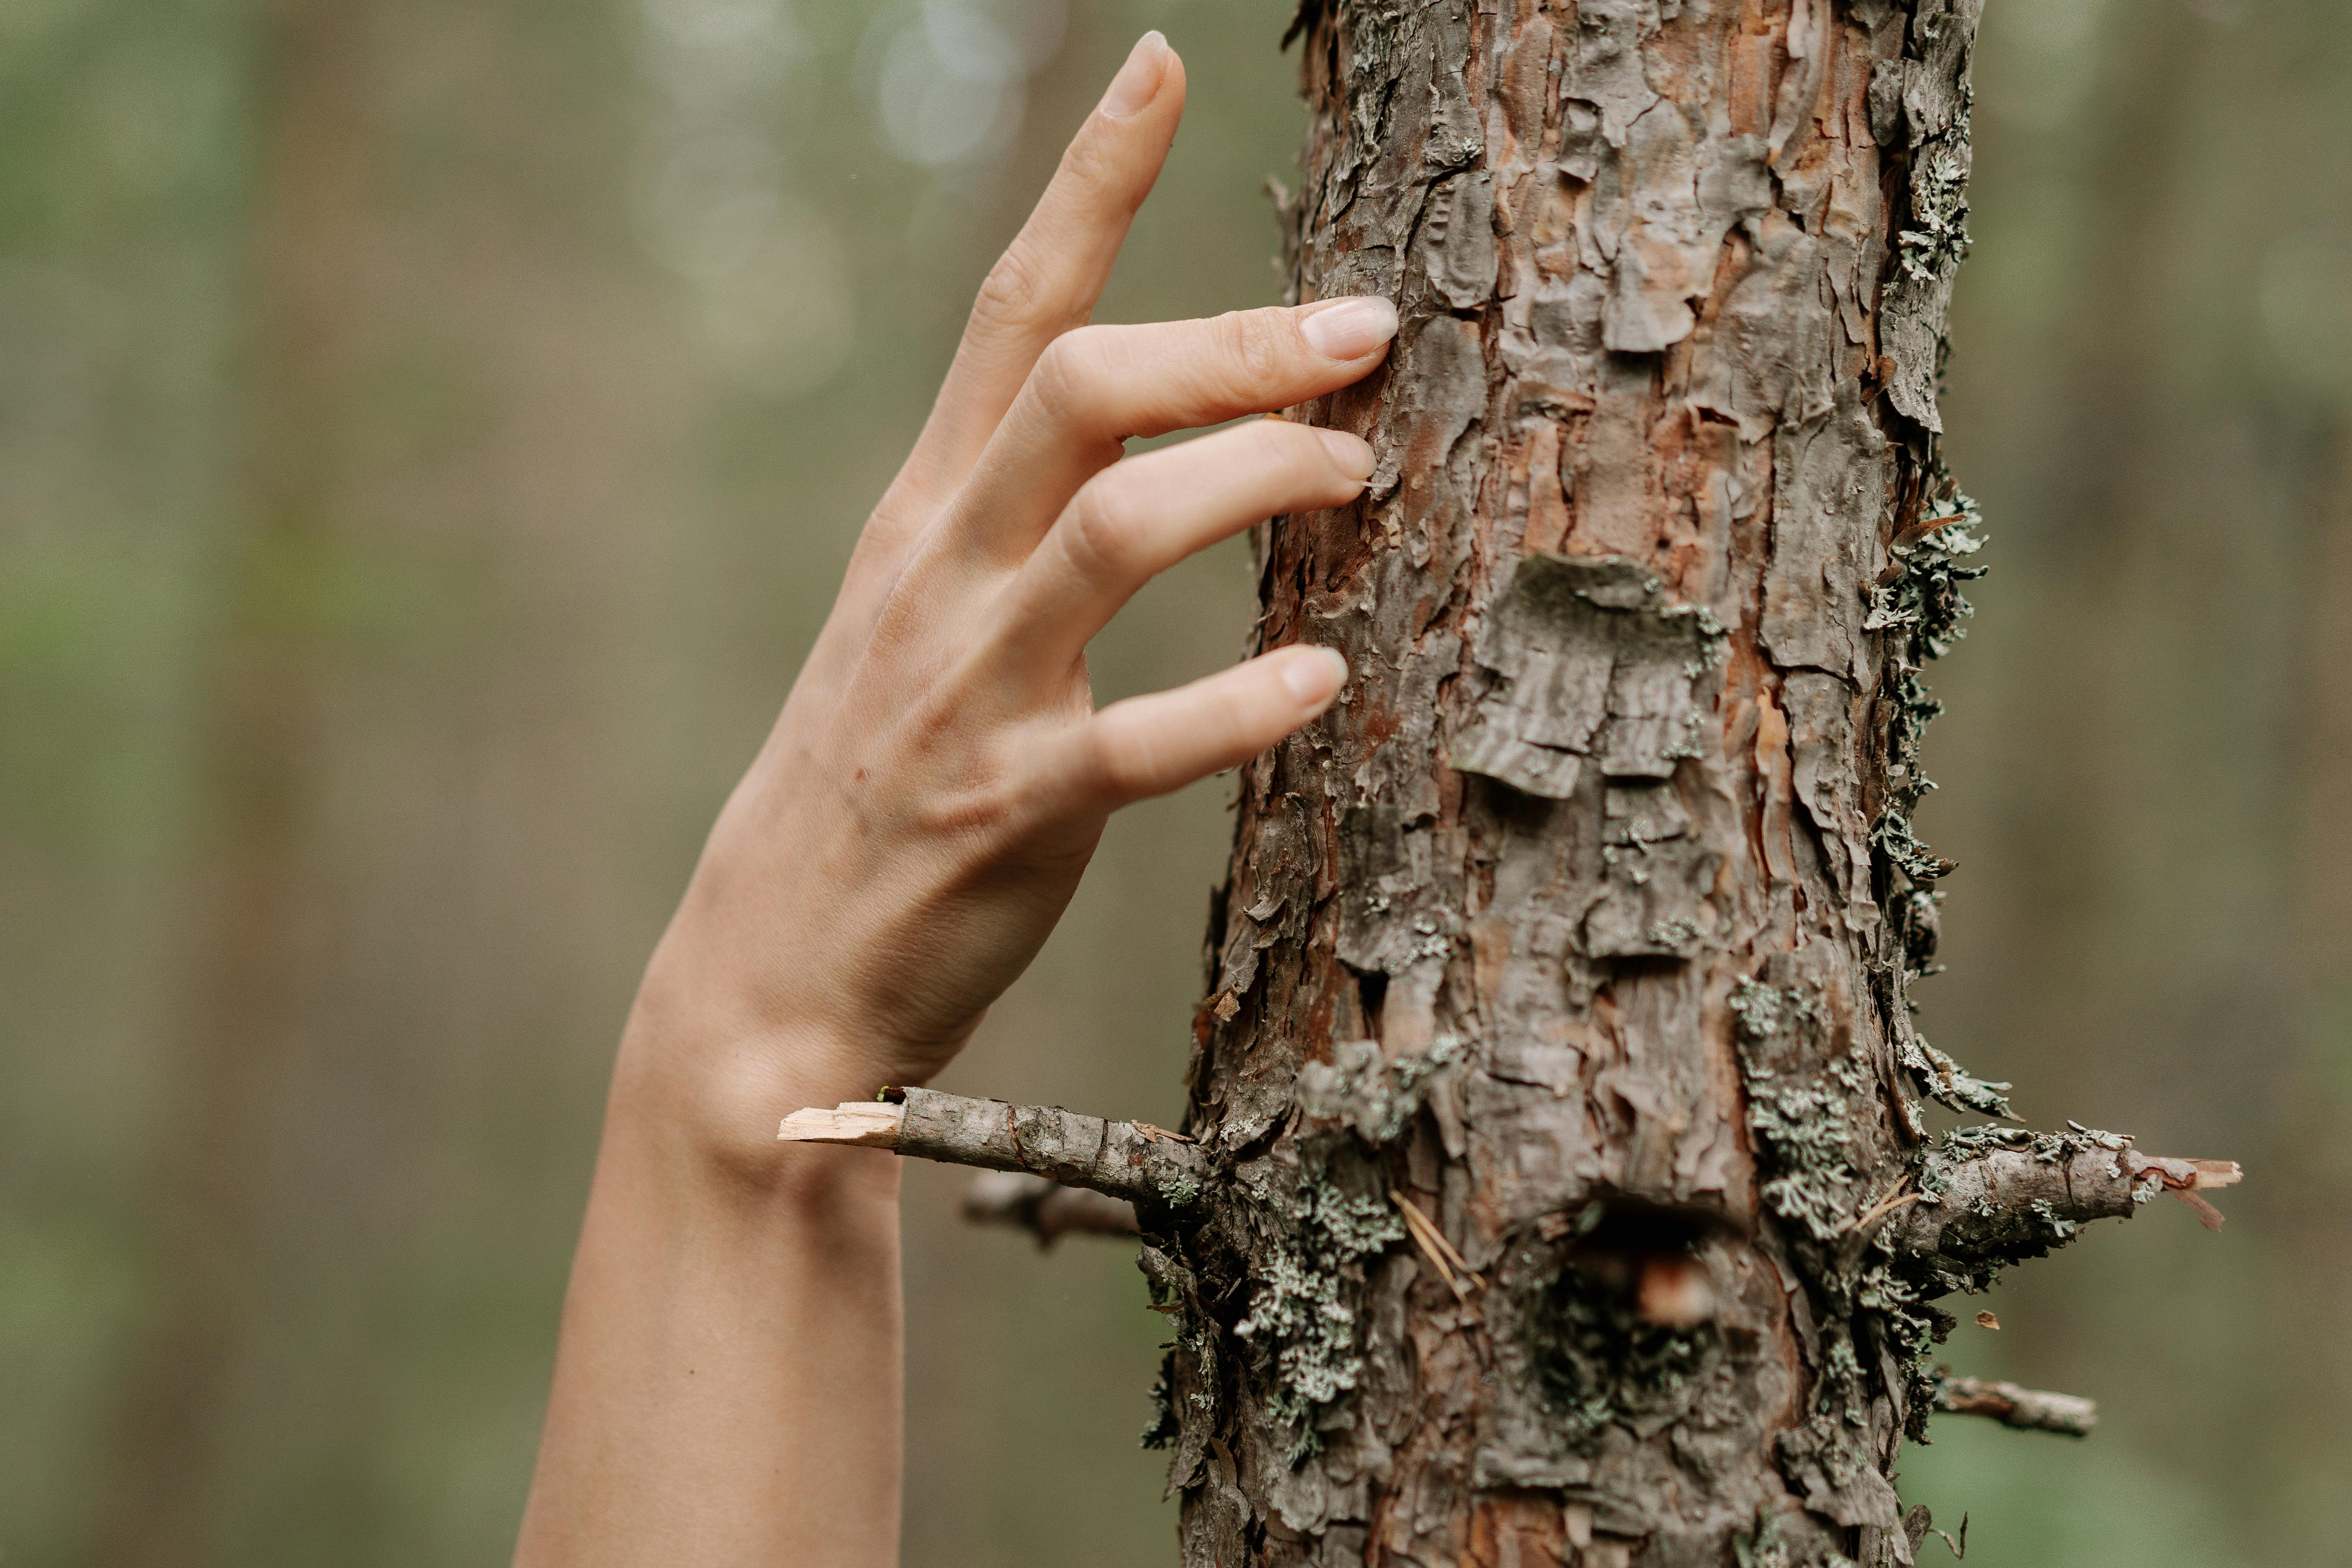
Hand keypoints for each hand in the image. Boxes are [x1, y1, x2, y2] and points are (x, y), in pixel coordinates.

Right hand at [625, 31, 1398, 1172]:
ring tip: (1356, 472)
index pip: (1010, 311)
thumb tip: (1171, 426)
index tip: (1161, 69)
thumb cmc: (876, 773)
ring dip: (1254, 479)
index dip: (1088, 184)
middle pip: (1082, 391)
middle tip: (1361, 329)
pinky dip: (1238, 704)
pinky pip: (1139, 742)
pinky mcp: (1014, 810)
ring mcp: (972, 690)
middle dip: (1232, 341)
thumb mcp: (925, 614)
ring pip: (1117, 530)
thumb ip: (1026, 514)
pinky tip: (1323, 676)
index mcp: (926, 515)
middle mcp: (943, 576)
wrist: (768, 970)